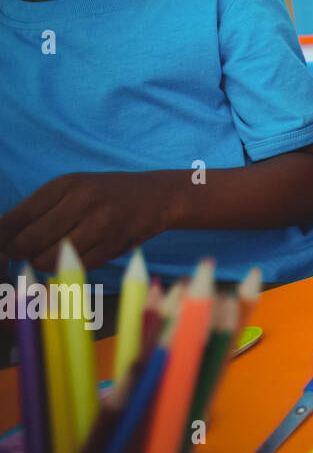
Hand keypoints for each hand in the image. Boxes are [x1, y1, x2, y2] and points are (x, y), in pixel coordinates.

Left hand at [0, 172, 171, 270]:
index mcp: (65, 185)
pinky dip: (67, 268)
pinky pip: (74, 268)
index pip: (15, 218)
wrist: (157, 196)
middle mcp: (82, 201)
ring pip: (48, 259)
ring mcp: (100, 223)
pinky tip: (71, 258)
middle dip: (19, 253)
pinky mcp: (113, 244)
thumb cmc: (106, 194)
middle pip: (27, 243)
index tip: (3, 244)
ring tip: (50, 254)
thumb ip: (38, 209)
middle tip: (25, 252)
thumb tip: (1, 236)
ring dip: (43, 263)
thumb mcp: (72, 189)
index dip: (2, 238)